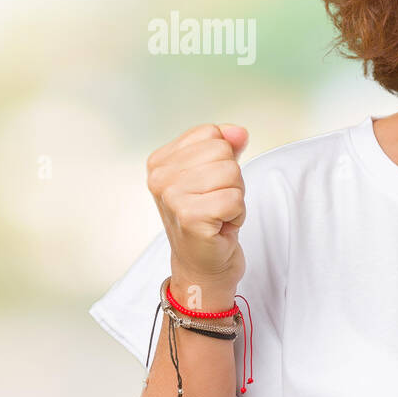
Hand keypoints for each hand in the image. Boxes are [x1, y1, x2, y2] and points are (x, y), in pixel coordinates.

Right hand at [147, 123, 249, 300]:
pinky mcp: (190, 216)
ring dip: (235, 199)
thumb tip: (238, 131)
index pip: (211, 134)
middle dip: (232, 180)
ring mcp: (172, 196)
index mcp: (160, 161)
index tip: (210, 186)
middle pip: (223, 152)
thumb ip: (226, 147)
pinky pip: (235, 200)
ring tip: (218, 215)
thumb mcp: (215, 176)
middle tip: (216, 203)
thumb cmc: (209, 219)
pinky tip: (220, 227)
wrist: (203, 265)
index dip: (223, 161)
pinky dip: (237, 215)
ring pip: (232, 174)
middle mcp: (159, 176)